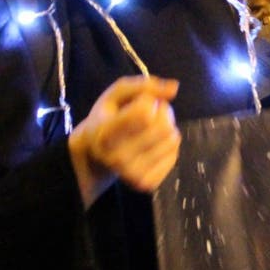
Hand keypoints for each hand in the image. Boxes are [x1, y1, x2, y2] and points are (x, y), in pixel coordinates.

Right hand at [68, 76, 180, 207]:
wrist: (94, 156)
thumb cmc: (107, 118)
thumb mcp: (115, 94)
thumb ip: (144, 85)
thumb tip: (174, 88)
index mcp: (105, 133)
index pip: (144, 112)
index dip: (148, 100)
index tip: (138, 102)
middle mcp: (117, 158)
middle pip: (163, 126)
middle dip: (162, 112)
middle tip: (150, 113)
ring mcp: (132, 174)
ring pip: (172, 139)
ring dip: (168, 127)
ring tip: (151, 127)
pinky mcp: (146, 184)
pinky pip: (174, 154)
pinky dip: (168, 144)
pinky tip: (152, 144)